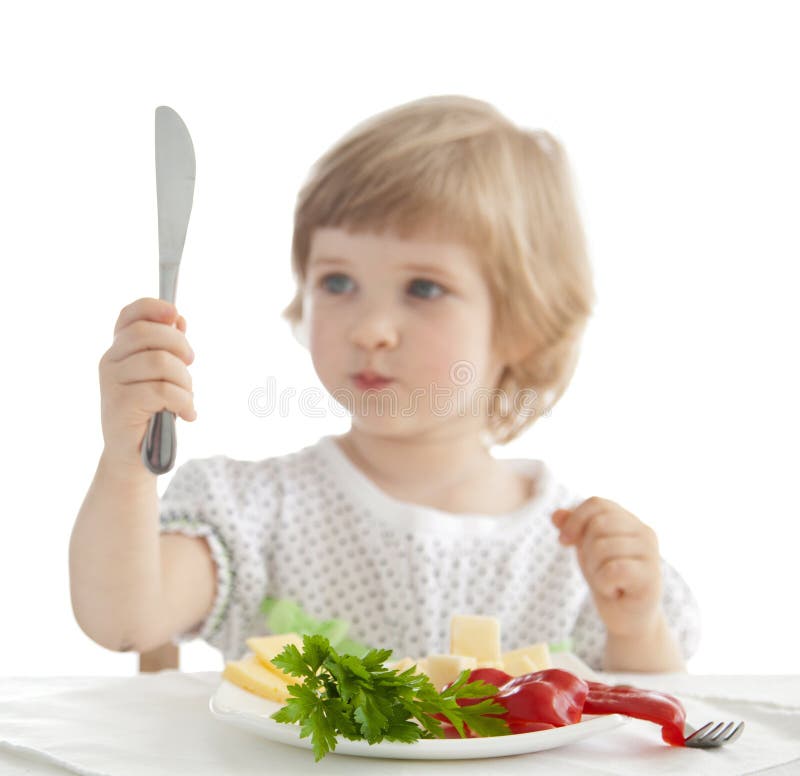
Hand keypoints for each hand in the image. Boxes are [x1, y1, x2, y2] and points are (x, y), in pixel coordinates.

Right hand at [98, 297, 195, 469]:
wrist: (134, 456)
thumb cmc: (151, 412)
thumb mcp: (161, 375)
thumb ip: (167, 347)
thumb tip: (178, 319)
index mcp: (119, 350)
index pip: (130, 315)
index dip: (153, 308)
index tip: (176, 315)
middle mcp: (110, 362)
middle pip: (149, 334)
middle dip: (180, 346)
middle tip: (190, 364)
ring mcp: (112, 383)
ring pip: (160, 362)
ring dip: (185, 381)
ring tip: (186, 398)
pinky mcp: (120, 406)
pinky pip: (163, 391)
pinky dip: (184, 402)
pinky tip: (187, 415)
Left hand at [552, 497, 662, 637]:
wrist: (627, 618)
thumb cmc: (608, 579)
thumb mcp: (586, 549)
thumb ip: (574, 528)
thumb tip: (556, 515)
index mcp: (630, 521)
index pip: (596, 503)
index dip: (575, 520)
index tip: (564, 541)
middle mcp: (645, 532)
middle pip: (597, 525)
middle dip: (586, 551)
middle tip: (598, 570)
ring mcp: (651, 554)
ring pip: (601, 547)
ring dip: (595, 570)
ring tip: (608, 582)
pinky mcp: (651, 577)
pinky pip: (612, 569)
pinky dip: (604, 583)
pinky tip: (615, 591)